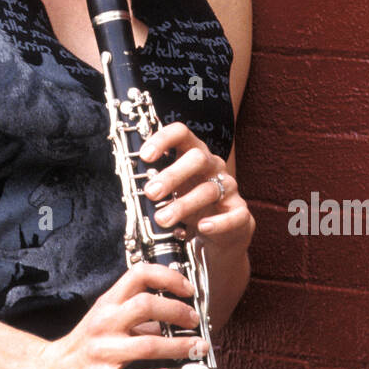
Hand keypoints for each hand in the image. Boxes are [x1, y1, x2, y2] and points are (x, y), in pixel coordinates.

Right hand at [29, 263, 209, 368]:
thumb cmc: (85, 342)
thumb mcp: (106, 317)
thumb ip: (136, 311)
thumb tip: (174, 307)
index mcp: (108, 303)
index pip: (138, 274)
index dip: (167, 277)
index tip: (187, 288)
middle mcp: (105, 322)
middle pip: (146, 305)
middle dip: (178, 312)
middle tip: (195, 320)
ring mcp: (102, 350)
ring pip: (147, 345)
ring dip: (178, 347)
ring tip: (196, 348)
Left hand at [138, 121, 253, 254]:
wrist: (219, 235)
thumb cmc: (189, 204)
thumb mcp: (171, 190)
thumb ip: (154, 182)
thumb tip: (128, 181)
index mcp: (193, 153)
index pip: (182, 133)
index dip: (163, 139)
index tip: (145, 156)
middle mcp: (212, 166)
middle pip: (197, 159)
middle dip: (172, 175)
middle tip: (150, 193)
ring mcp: (228, 188)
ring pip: (209, 190)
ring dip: (183, 205)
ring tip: (162, 219)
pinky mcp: (240, 212)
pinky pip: (234, 215)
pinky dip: (218, 222)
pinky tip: (202, 227)